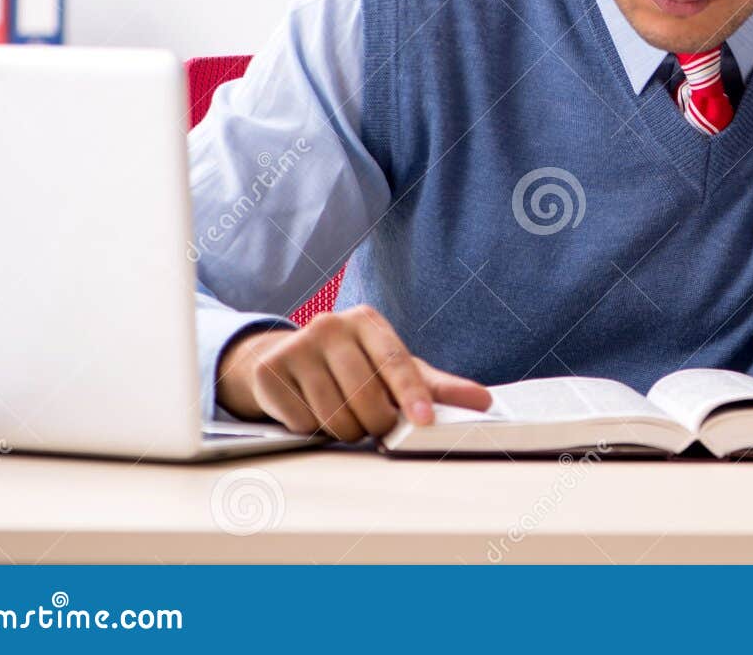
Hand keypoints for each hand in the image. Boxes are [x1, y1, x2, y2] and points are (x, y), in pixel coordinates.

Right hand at [215, 305, 491, 441]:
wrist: (283, 359)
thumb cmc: (350, 366)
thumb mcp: (393, 370)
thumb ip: (436, 386)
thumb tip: (483, 401)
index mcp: (367, 321)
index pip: (396, 361)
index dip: (411, 394)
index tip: (425, 420)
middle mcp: (329, 325)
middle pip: (365, 396)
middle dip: (376, 424)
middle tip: (374, 425)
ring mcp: (296, 346)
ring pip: (334, 414)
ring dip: (345, 430)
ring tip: (343, 415)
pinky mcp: (269, 372)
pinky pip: (303, 422)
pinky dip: (313, 429)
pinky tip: (311, 411)